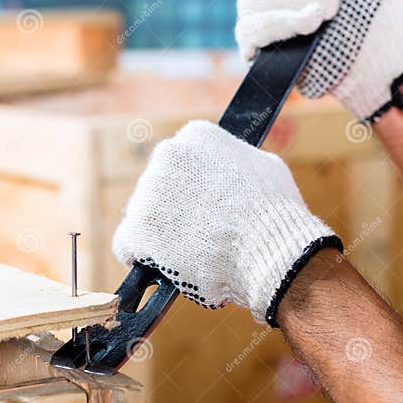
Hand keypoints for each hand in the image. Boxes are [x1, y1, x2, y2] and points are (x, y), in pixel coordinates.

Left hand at [112, 121, 341, 325]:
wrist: (268, 251)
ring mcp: (149, 192)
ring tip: (188, 254)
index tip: (201, 207)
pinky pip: (127, 245)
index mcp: (196, 136)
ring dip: (159, 235)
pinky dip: (140, 258)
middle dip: (173, 210)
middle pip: (158, 187)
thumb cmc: (275, 215)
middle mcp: (167, 155)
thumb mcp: (265, 169)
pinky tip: (159, 266)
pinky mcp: (136, 229)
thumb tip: (238, 169)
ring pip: (143, 216)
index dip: (191, 189)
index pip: (181, 162)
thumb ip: (239, 165)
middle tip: (196, 234)